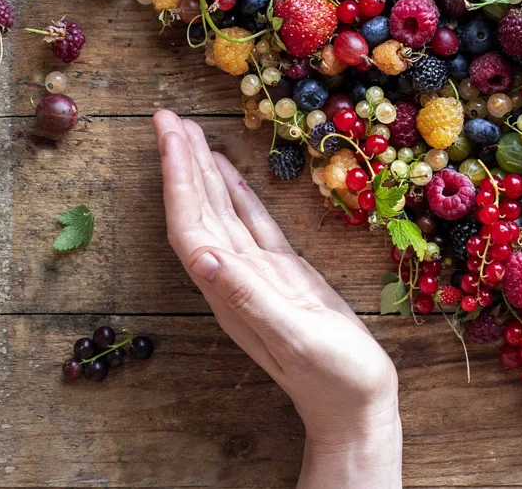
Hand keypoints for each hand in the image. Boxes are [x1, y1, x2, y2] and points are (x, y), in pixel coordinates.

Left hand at [154, 110, 400, 486]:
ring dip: (202, 174)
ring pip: (221, 214)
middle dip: (180, 165)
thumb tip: (203, 256)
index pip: (192, 225)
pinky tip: (230, 174)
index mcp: (231, 290)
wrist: (356, 404)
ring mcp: (258, 276)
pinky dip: (237, 195)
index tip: (167, 136)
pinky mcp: (285, 275)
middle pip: (197, 212)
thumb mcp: (294, 335)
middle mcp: (235, 279)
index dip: (177, 180)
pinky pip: (252, 226)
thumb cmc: (332, 376)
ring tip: (188, 133)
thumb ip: (248, 296)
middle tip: (166, 117)